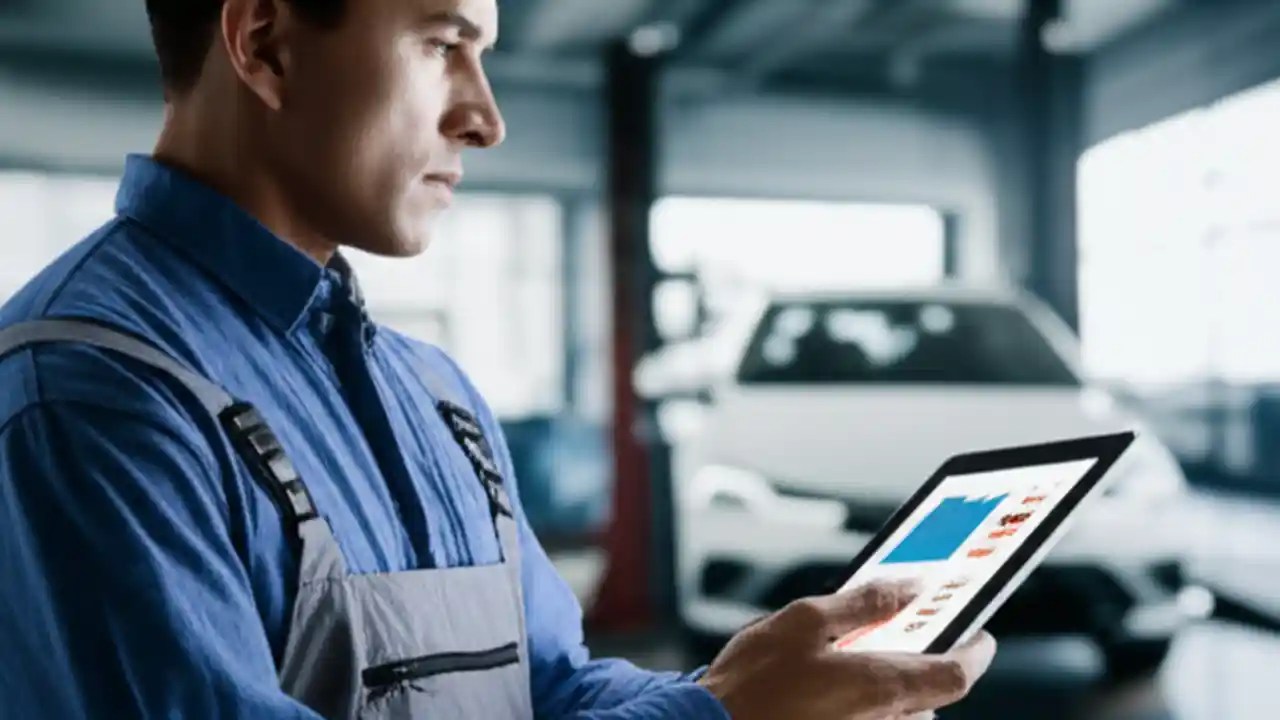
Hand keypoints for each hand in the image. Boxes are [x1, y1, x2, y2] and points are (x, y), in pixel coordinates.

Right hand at [697, 580, 996, 719]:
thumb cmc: (751, 685)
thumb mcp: (803, 621)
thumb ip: (864, 604)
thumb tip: (910, 587)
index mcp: (883, 688)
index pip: (957, 674)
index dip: (974, 651)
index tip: (978, 634)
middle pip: (926, 699)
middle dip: (912, 669)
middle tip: (886, 641)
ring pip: (896, 718)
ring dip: (883, 694)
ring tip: (841, 669)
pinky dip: (859, 711)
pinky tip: (822, 696)